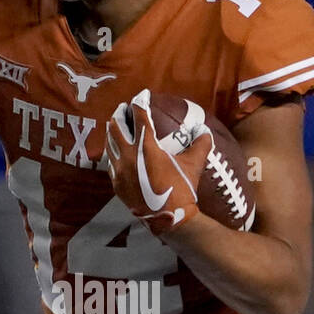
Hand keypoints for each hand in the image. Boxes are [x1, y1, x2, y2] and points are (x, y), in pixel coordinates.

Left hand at [105, 88, 211, 234]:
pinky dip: (112, 153)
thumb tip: (204, 130)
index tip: (142, 95)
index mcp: (146, 147)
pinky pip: (110, 163)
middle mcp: (128, 155)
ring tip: (115, 127)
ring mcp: (119, 170)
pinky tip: (116, 153)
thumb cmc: (182, 189)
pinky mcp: (116, 184)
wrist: (169, 218)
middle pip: (116, 127)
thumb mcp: (194, 164)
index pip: (139, 116)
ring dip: (112, 133)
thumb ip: (200, 144)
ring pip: (109, 144)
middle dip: (119, 114)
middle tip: (123, 109)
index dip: (139, 102)